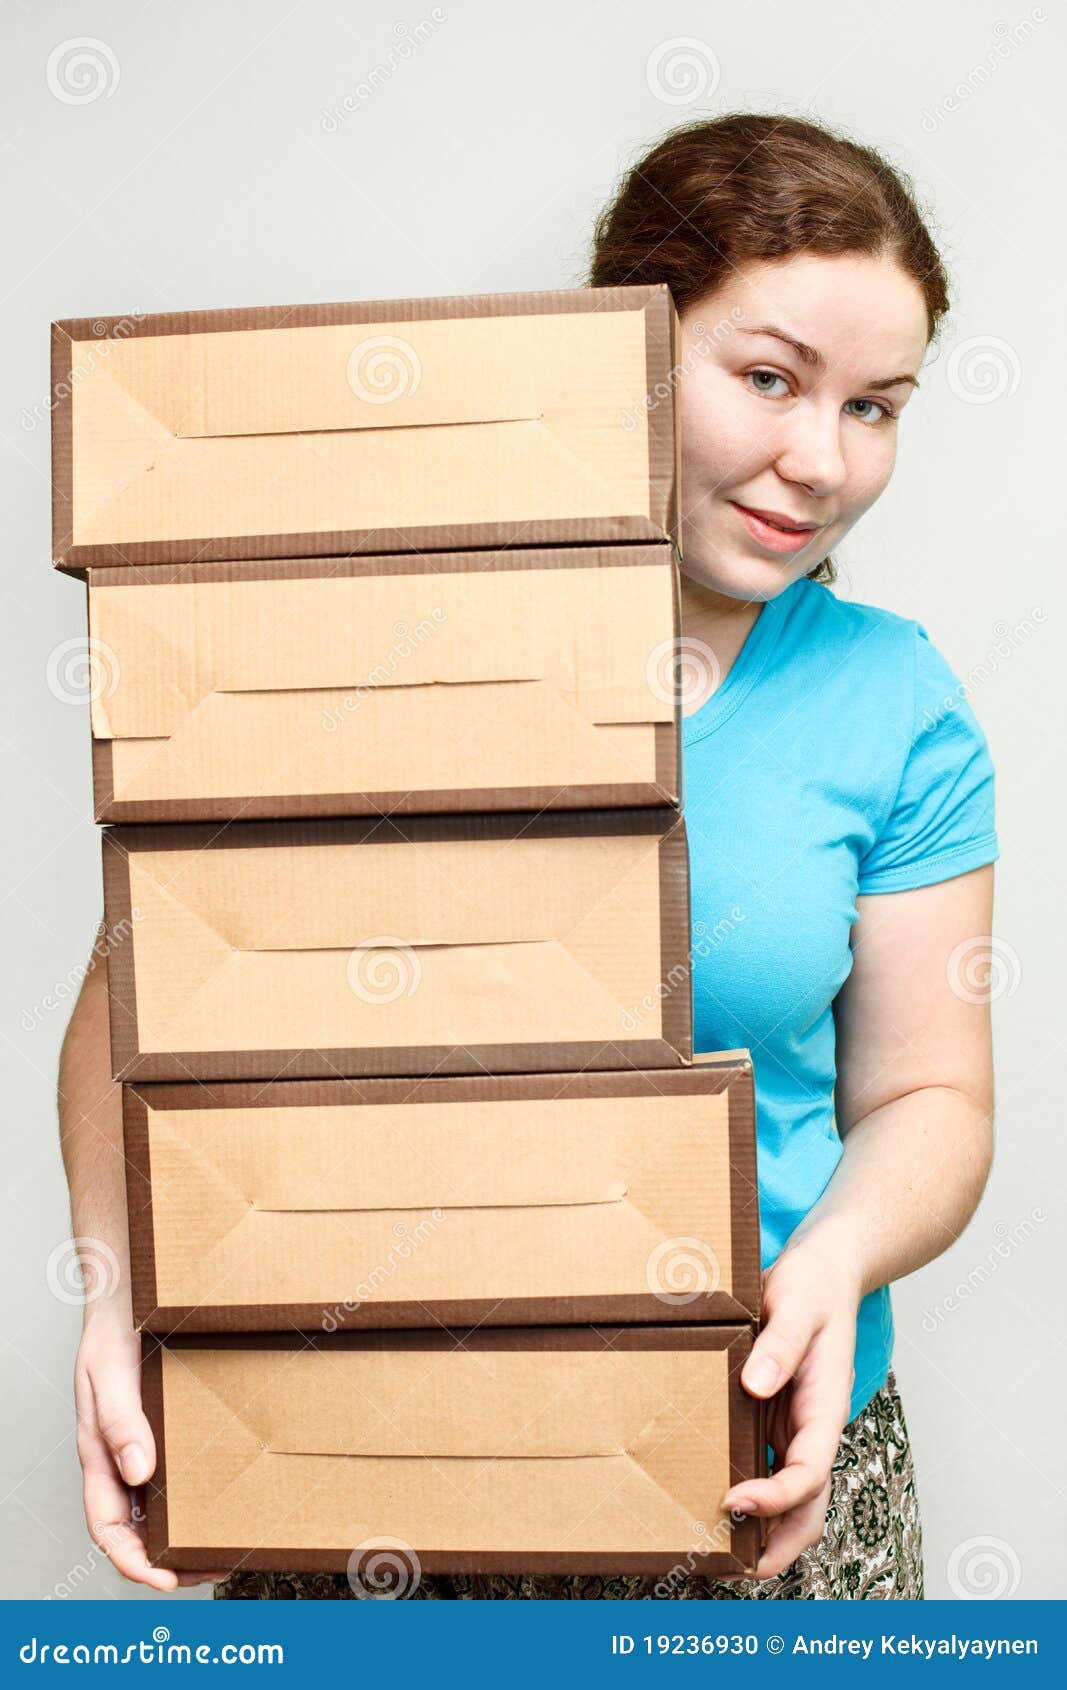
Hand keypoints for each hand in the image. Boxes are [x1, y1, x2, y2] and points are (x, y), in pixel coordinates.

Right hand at [74, 1305, 227, 1589]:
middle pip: (135, 1529)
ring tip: (221, 1548)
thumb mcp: (110, 1375)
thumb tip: (140, 1473)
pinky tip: (216, 1502)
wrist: (126, 1298)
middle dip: (167, 1560)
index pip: (108, 1528)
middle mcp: (116, 1459)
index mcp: (97, 1455)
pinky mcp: (157, 1431)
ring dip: (181, 1535)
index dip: (134, 1562)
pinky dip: (188, 1500)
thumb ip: (121, 1423)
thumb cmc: (112, 1334)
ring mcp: (136, 1447)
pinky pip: (170, 1477)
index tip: (166, 1580)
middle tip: (210, 1570)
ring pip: (154, 1508)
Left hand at [721, 1227, 861, 1578]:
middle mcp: (813, 1428)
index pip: (809, 1472)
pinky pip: (769, 1469)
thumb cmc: (813, 1286)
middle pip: (808, 1506)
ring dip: (764, 1531)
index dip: (776, 1497)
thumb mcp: (795, 1304)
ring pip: (790, 1498)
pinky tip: (716, 1504)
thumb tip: (754, 1386)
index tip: (734, 1500)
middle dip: (778, 1544)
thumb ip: (779, 1345)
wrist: (824, 1270)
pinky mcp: (776, 1420)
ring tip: (718, 1552)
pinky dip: (751, 1497)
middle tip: (732, 1566)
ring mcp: (795, 1428)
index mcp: (825, 1407)